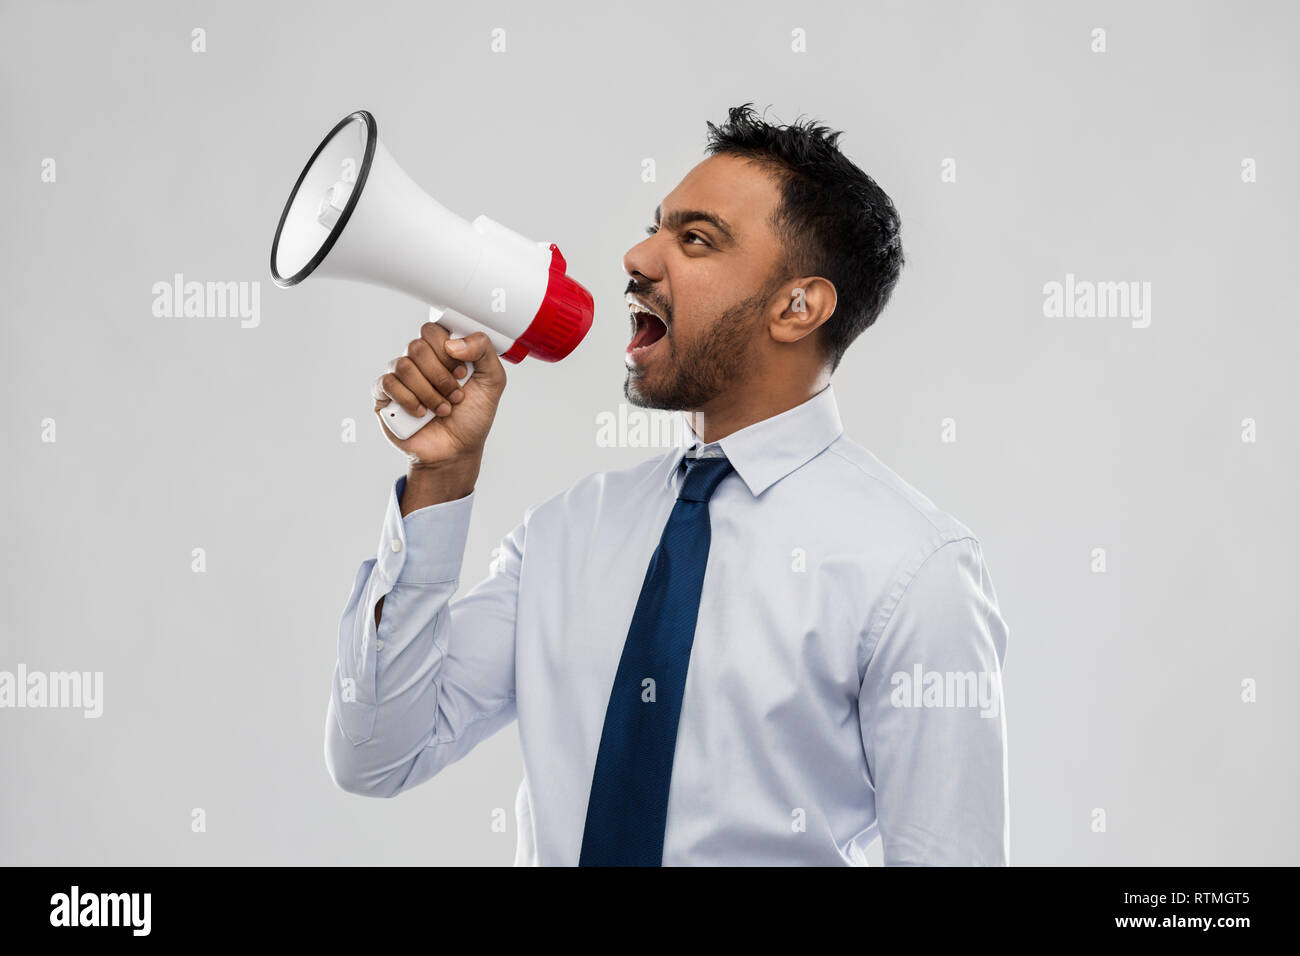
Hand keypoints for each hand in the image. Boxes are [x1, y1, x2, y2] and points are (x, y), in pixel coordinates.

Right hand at [372, 324, 506, 466]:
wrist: (457, 450)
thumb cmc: (473, 416)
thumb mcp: (493, 381)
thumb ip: (483, 350)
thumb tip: (453, 342)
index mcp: (441, 351)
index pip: (433, 330)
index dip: (448, 349)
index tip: (462, 372)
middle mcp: (418, 361)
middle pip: (418, 346)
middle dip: (441, 376)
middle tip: (455, 395)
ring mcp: (400, 377)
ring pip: (404, 366)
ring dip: (429, 392)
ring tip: (443, 409)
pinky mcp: (384, 395)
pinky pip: (388, 383)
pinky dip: (409, 400)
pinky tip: (422, 413)